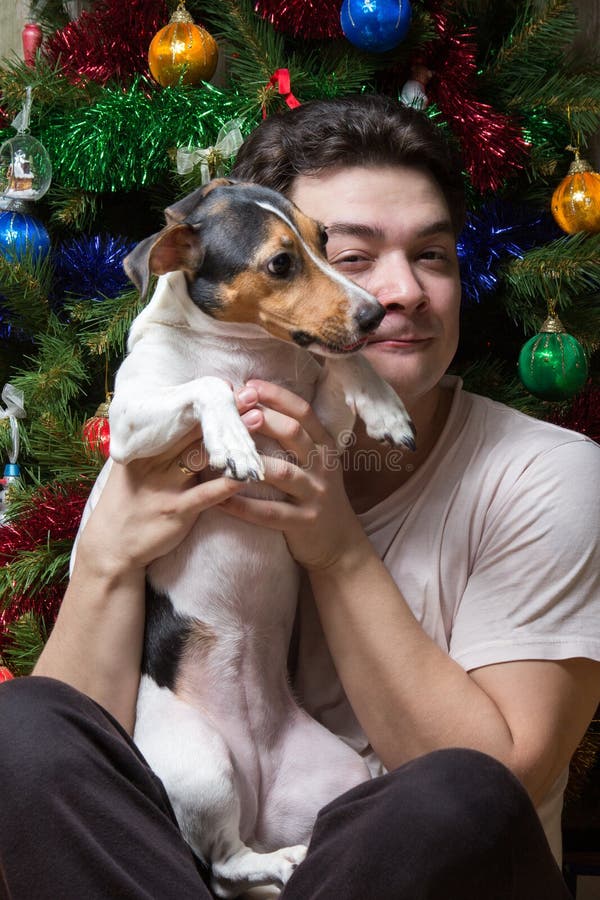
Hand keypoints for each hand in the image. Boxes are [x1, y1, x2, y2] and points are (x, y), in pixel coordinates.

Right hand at [76, 395, 258, 578]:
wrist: (110, 546)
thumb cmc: (129, 502)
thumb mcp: (136, 468)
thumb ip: (160, 447)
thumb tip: (189, 422)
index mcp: (144, 449)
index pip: (178, 421)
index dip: (205, 404)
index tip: (229, 387)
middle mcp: (153, 463)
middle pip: (193, 433)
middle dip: (222, 414)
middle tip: (250, 396)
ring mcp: (164, 487)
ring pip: (201, 458)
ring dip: (231, 440)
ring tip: (256, 422)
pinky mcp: (175, 512)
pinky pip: (203, 496)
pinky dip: (225, 485)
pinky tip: (245, 475)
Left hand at [222, 380, 370, 570]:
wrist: (339, 542)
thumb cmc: (315, 494)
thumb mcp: (315, 461)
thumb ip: (293, 437)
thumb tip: (253, 406)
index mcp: (324, 446)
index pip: (303, 412)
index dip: (276, 396)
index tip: (249, 385)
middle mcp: (323, 466)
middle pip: (293, 434)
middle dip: (262, 419)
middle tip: (233, 413)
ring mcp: (316, 494)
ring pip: (282, 472)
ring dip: (249, 461)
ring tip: (220, 454)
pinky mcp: (304, 522)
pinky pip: (270, 513)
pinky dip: (243, 506)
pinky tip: (220, 499)